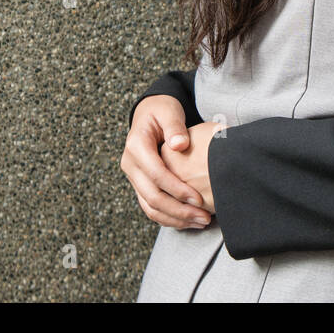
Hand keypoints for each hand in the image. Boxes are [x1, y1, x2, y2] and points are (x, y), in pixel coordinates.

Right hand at [121, 95, 212, 228]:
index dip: (177, 188)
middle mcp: (130, 164)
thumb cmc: (162, 111)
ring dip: (175, 219)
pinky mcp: (140, 185)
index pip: (156, 174)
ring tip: (200, 221)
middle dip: (179, 210)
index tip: (198, 198)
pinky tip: (189, 221)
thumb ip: (174, 126)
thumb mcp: (169, 111)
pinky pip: (151, 208)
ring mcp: (133, 177)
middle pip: (152, 196)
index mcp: (136, 145)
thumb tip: (179, 145)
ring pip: (150, 207)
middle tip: (203, 216)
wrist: (149, 114)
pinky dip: (169, 217)